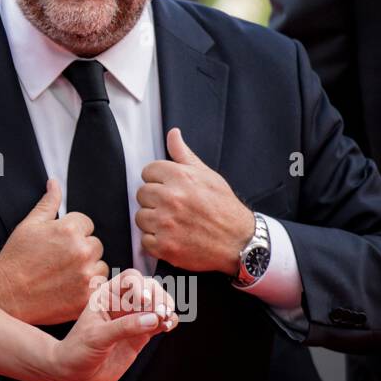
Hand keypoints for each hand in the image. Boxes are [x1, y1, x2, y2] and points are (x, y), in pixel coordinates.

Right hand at [0, 178, 108, 324]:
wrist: (7, 294)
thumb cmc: (16, 259)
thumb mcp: (29, 225)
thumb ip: (48, 202)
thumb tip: (54, 183)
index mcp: (69, 230)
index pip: (86, 223)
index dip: (71, 232)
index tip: (58, 243)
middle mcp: (81, 251)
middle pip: (95, 244)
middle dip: (81, 249)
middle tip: (59, 259)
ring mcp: (86, 275)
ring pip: (100, 265)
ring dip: (88, 268)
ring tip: (64, 274)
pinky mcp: (88, 296)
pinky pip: (99, 285)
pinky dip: (88, 286)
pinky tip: (69, 287)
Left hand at [49, 269, 177, 380]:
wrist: (75, 374)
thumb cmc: (78, 350)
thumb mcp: (97, 336)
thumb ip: (124, 327)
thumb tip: (154, 318)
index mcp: (106, 296)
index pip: (130, 278)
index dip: (141, 285)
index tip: (145, 302)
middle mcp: (121, 304)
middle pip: (149, 288)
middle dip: (159, 296)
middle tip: (162, 312)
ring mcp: (132, 320)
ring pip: (157, 305)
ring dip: (166, 308)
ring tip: (166, 319)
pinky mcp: (140, 336)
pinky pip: (159, 323)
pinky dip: (169, 322)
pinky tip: (168, 326)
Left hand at [137, 128, 254, 274]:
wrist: (240, 242)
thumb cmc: (224, 208)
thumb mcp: (207, 175)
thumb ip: (184, 155)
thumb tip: (173, 134)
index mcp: (180, 177)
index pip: (147, 171)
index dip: (158, 181)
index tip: (170, 189)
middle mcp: (171, 198)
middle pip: (141, 194)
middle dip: (155, 201)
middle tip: (173, 208)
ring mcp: (166, 223)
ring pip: (141, 217)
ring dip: (154, 222)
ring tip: (174, 223)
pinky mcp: (164, 245)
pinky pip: (145, 240)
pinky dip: (156, 242)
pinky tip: (173, 238)